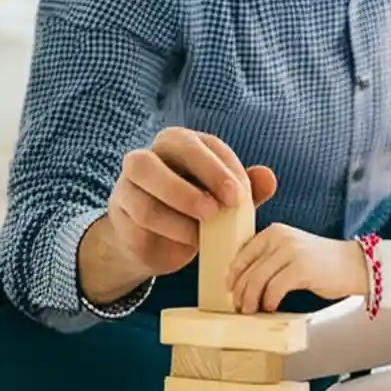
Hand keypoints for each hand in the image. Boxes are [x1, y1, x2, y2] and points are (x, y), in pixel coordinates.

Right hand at [78, 127, 277, 303]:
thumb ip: (246, 190)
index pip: (204, 144)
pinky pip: (140, 212)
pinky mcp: (120, 209)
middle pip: (174, 145)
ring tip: (207, 226)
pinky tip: (191, 240)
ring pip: (148, 177)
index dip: (224, 166)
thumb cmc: (194, 216)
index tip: (240, 195)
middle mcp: (153, 153)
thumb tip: (269, 177)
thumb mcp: (222, 205)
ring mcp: (130, 179)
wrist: (154, 246)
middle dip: (205, 172)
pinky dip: (169, 227)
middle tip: (226, 203)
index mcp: (180, 144)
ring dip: (182, 201)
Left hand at [226, 224, 368, 313]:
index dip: (233, 274)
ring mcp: (291, 251)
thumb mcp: (291, 252)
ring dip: (251, 299)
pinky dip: (269, 301)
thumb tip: (242, 282)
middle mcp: (281, 237)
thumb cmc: (321, 263)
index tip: (229, 289)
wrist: (353, 264)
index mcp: (274, 231)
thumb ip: (270, 258)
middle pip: (248, 268)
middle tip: (239, 307)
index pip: (243, 252)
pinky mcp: (301, 268)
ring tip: (251, 311)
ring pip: (257, 279)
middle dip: (240, 291)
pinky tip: (271, 307)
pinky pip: (274, 288)